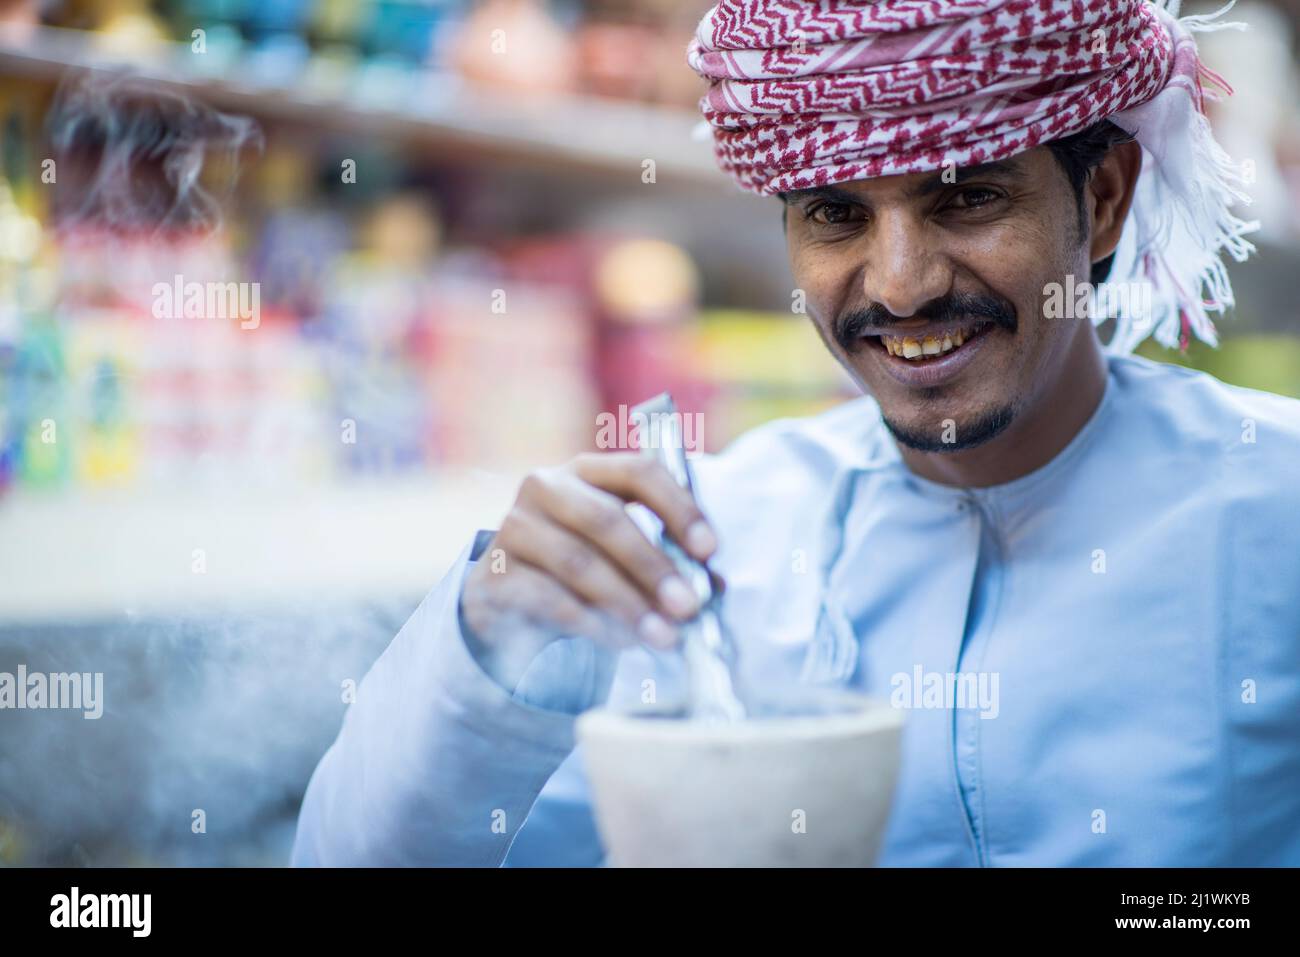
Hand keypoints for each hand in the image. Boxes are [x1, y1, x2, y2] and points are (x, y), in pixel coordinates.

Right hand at [458, 452, 718, 686]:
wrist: (512, 594)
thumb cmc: (584, 563)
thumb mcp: (624, 553)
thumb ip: (668, 560)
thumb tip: (713, 587)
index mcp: (589, 470)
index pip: (639, 471)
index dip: (678, 508)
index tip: (709, 551)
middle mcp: (547, 486)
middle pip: (606, 519)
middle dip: (654, 566)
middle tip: (688, 607)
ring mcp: (515, 526)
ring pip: (578, 562)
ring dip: (628, 603)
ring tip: (663, 636)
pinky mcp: (496, 571)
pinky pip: (549, 597)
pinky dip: (592, 622)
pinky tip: (621, 641)